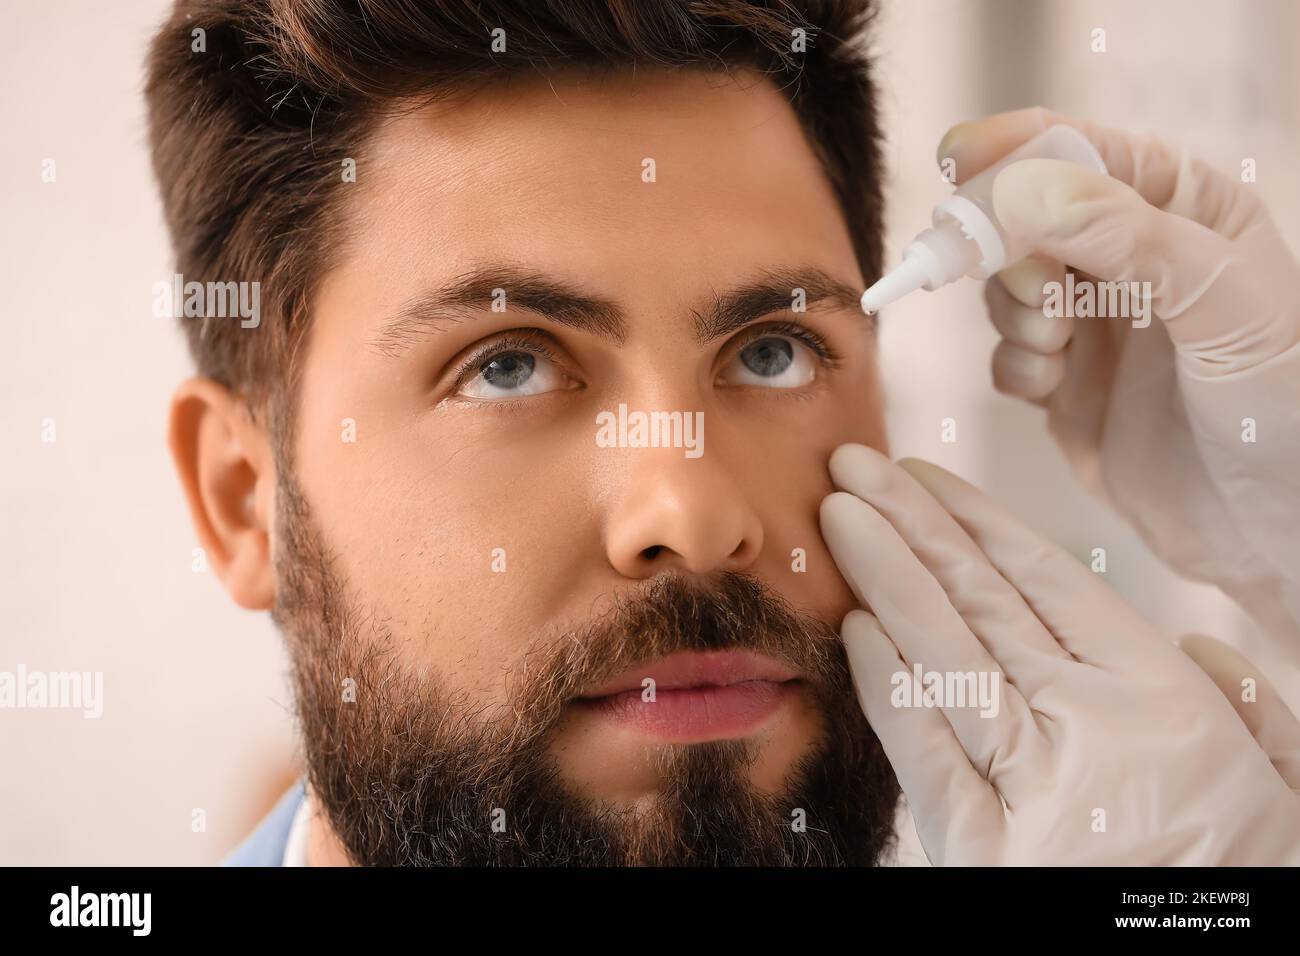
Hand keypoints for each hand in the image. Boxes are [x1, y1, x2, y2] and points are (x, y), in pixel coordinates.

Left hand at [819, 443, 1299, 864]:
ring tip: (841, 517)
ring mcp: (1034, 786)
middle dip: (911, 525)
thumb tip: (1202, 641)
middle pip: (983, 601)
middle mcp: (1091, 725)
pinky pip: (926, 753)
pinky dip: (888, 685)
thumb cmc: (1252, 876)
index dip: (980, 522)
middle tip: (855, 466)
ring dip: (886, 578)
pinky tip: (855, 626)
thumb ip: (1243, 702)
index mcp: (1161, 696)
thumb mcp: (1282, 780)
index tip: (925, 478)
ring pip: (947, 655)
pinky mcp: (985, 852)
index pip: (1051, 582)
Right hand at [939, 106, 1299, 645]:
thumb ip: (1127, 238)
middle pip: (1023, 214)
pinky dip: (1015, 367)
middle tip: (1035, 292)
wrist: (1268, 530)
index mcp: (1184, 207)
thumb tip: (1022, 191)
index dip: (1016, 150)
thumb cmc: (1280, 410)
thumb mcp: (1221, 304)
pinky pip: (1004, 353)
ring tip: (1058, 349)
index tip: (961, 166)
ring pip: (1004, 285)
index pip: (1083, 150)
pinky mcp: (1063, 383)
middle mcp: (1131, 255)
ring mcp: (1094, 321)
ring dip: (1015, 313)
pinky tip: (1053, 389)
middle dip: (1007, 247)